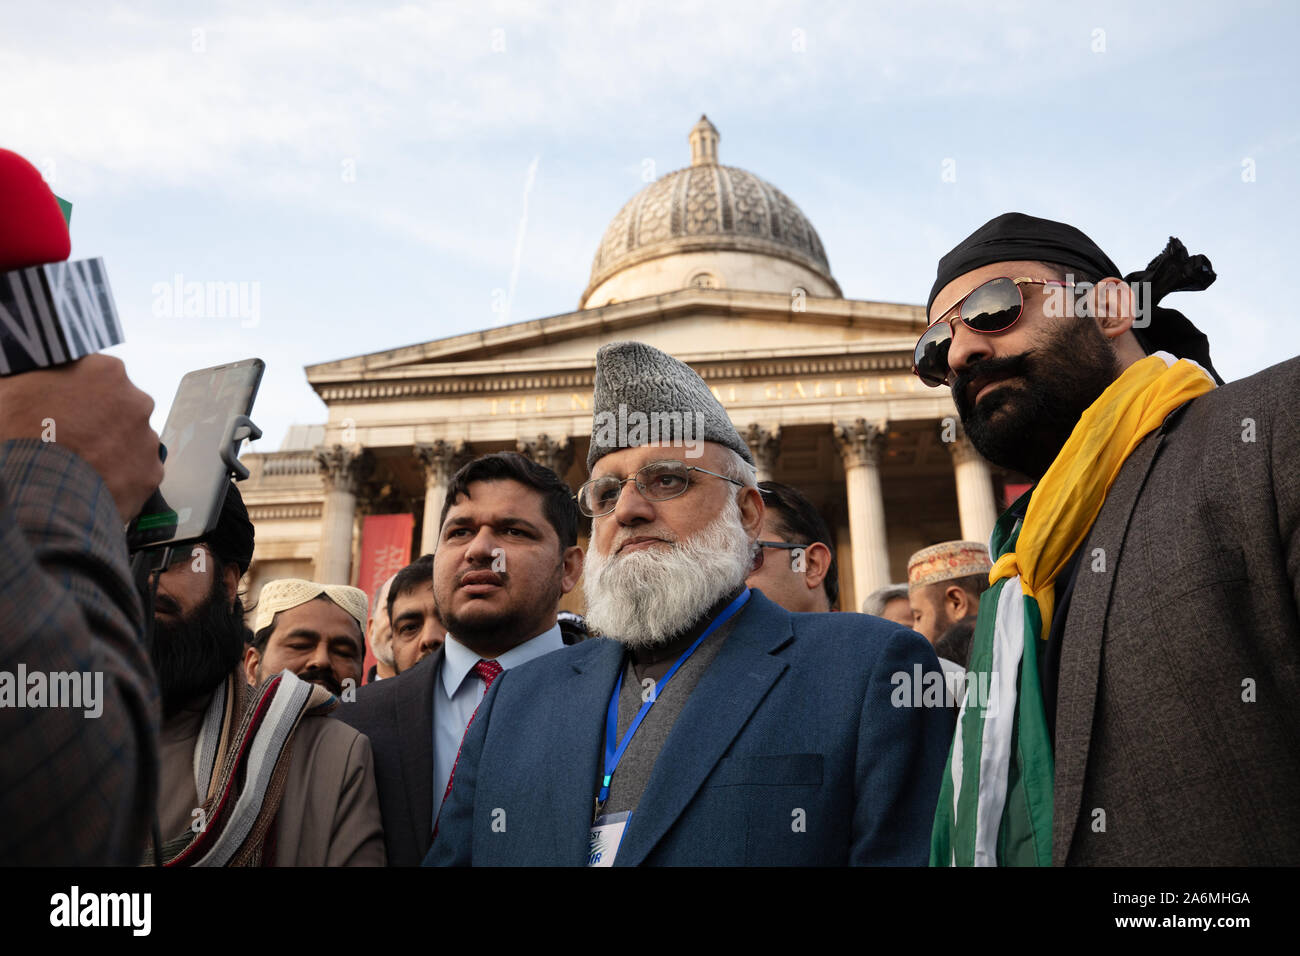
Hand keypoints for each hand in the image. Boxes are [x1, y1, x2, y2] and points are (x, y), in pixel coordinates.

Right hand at [0, 355, 163, 520]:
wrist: (39, 491)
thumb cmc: (18, 435)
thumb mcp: (12, 391)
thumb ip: (37, 378)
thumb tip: (36, 384)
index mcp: (106, 371)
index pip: (102, 378)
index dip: (82, 397)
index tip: (68, 409)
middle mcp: (136, 402)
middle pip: (122, 411)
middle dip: (102, 424)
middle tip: (72, 441)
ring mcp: (147, 439)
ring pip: (132, 443)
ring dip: (112, 452)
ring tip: (81, 467)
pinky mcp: (150, 474)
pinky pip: (137, 475)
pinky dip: (120, 481)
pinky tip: (94, 486)